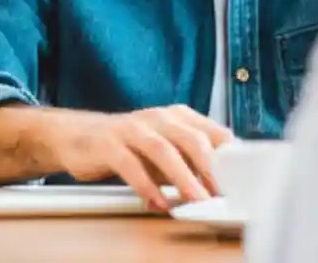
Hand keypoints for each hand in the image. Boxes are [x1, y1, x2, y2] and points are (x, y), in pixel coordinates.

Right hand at [46, 105, 234, 210]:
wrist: (77, 136)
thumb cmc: (128, 146)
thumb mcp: (164, 150)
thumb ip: (189, 162)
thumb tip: (219, 186)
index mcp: (177, 117)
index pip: (211, 131)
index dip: (228, 157)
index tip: (240, 181)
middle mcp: (157, 117)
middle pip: (190, 138)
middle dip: (209, 167)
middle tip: (221, 193)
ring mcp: (131, 128)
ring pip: (162, 149)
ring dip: (182, 177)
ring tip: (195, 199)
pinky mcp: (108, 143)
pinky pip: (130, 164)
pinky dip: (146, 185)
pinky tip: (157, 202)